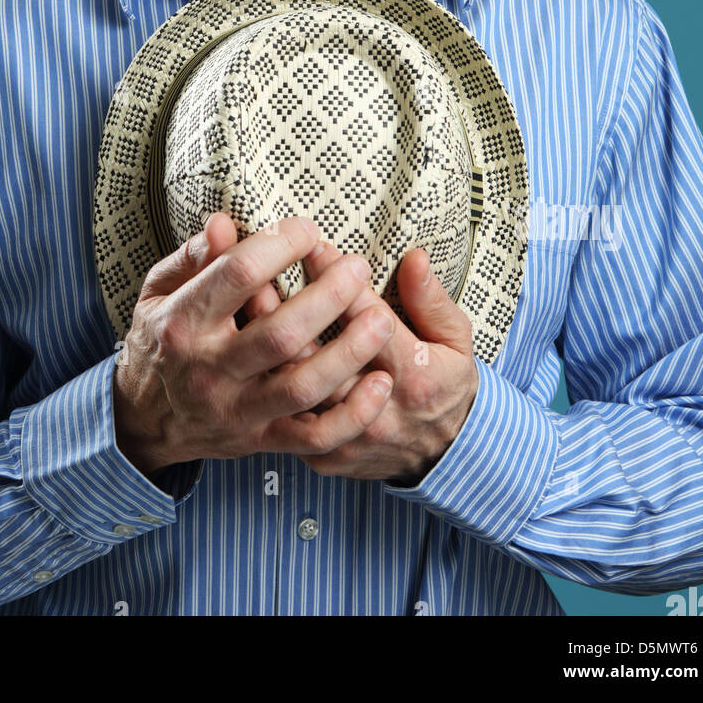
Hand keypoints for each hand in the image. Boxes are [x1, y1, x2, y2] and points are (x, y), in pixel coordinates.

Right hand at [111, 213, 396, 477]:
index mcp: (184, 322)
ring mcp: (238, 410)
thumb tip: (224, 222)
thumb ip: (193, 256)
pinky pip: (315, 437)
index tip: (308, 230)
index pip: (239, 275)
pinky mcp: (261, 440)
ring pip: (304, 387)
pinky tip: (380, 383)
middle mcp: (211, 370)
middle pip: (281, 333)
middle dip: (330, 296)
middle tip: (358, 267)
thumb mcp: (160, 290)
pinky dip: (354, 414)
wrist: (144, 420)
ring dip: (351, 352)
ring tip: (382, 319)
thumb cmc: (162, 339)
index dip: (280, 245)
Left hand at [243, 236, 479, 483]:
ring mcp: (349, 437)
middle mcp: (379, 407)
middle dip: (291, 309)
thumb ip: (432, 299)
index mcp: (413, 373)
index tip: (313, 246)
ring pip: (298, 389)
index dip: (337, 278)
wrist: (444, 454)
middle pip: (323, 355)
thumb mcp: (455, 339)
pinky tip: (247, 353)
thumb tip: (414, 257)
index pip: (367, 317)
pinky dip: (266, 386)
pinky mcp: (327, 456)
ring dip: (270, 345)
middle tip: (264, 272)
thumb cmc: (445, 383)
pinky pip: (287, 422)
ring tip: (247, 304)